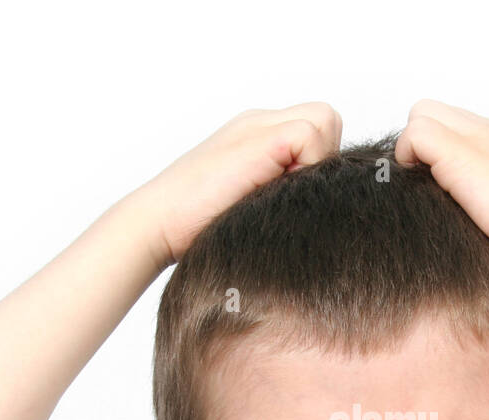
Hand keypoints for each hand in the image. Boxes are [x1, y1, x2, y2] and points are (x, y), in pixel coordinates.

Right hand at [136, 102, 342, 268]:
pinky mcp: (261, 138)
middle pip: (327, 122)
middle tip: (291, 194)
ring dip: (313, 165)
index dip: (319, 162)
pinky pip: (312, 136)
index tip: (295, 196)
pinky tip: (274, 192)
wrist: (157, 225)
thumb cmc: (200, 230)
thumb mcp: (252, 204)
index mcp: (259, 137)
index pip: (318, 131)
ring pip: (325, 123)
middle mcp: (260, 124)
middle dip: (321, 159)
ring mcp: (258, 126)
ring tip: (280, 195)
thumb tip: (330, 202)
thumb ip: (284, 189)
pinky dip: (304, 167)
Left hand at [394, 99, 488, 277]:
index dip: (439, 150)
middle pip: (435, 112)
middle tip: (428, 189)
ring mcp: (476, 139)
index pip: (458, 125)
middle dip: (421, 146)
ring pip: (421, 115)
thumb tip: (485, 225)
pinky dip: (409, 161)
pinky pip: (414, 134)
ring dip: (414, 154)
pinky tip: (427, 193)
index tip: (442, 188)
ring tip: (427, 193)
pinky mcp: (459, 154)